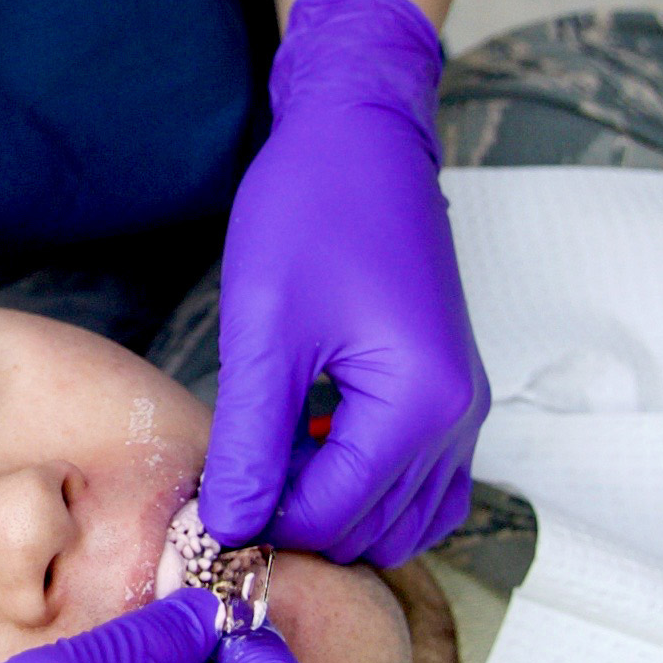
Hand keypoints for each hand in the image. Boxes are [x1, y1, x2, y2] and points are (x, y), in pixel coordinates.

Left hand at [202, 0, 487, 568]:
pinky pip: (421, 479)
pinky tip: (305, 445)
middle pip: (372, 526)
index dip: (262, 524)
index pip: (335, 515)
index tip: (200, 513)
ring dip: (333, 508)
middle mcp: (458, 418)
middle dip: (297, 520)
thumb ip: (251, 439)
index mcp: (419, 405)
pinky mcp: (451, 391)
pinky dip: (367, 486)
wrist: (363, 136)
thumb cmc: (313, 212)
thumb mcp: (266, 332)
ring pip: (402, 515)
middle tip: (225, 485)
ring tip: (262, 462)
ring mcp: (462, 407)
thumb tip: (229, 524)